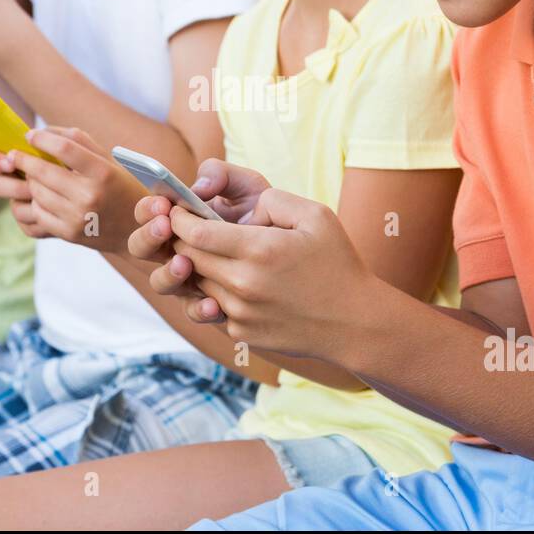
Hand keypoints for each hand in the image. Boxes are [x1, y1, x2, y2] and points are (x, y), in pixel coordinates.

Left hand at [0, 126, 147, 254]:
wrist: (136, 231)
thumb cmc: (120, 188)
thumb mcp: (109, 161)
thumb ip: (79, 142)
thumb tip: (44, 132)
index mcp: (103, 172)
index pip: (65, 149)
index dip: (42, 139)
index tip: (30, 135)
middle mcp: (90, 195)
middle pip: (44, 171)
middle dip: (23, 160)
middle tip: (14, 154)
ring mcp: (78, 217)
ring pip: (37, 192)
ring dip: (29, 180)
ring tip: (30, 174)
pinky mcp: (69, 234)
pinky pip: (39, 212)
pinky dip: (34, 201)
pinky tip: (38, 195)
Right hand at [126, 159, 272, 318]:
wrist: (295, 249)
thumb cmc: (261, 211)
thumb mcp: (246, 186)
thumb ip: (221, 175)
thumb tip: (199, 188)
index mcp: (178, 217)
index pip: (148, 212)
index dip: (148, 209)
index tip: (162, 205)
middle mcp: (176, 248)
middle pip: (141, 247)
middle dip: (148, 237)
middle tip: (164, 228)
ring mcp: (188, 278)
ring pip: (162, 282)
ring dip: (167, 273)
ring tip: (184, 264)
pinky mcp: (207, 303)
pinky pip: (194, 311)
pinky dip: (201, 308)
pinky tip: (214, 304)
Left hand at [165, 187, 377, 360]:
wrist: (354, 323)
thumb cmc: (337, 264)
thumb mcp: (316, 216)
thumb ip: (274, 199)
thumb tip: (243, 206)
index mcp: (259, 250)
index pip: (195, 232)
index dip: (180, 219)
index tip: (179, 211)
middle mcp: (243, 284)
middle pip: (188, 258)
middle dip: (182, 240)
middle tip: (188, 228)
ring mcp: (240, 313)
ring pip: (197, 283)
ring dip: (197, 267)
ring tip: (214, 253)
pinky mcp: (241, 333)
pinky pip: (212, 307)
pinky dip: (214, 292)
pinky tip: (235, 282)